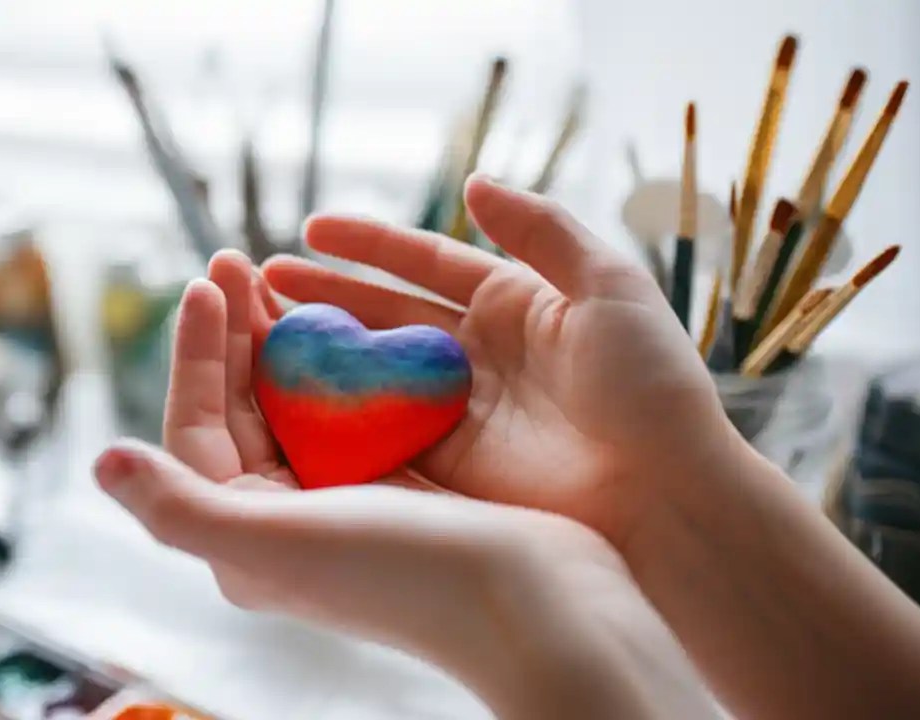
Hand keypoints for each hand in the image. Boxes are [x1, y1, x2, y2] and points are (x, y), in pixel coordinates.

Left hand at [94, 256, 713, 716]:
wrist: (538, 610)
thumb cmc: (405, 577)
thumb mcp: (275, 542)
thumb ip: (179, 507)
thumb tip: (101, 460)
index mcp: (245, 537)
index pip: (197, 428)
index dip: (194, 354)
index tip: (204, 283)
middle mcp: (285, 522)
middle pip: (241, 409)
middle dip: (231, 334)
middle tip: (229, 258)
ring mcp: (342, 503)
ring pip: (295, 402)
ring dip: (280, 338)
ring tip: (274, 273)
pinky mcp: (396, 487)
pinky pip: (350, 409)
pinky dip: (340, 361)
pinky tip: (345, 320)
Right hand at [262, 175, 740, 543]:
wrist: (667, 497)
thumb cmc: (649, 385)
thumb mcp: (607, 285)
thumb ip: (541, 227)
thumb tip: (473, 182)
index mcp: (514, 305)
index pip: (425, 263)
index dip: (367, 245)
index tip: (308, 229)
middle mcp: (475, 355)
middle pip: (382, 314)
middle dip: (321, 295)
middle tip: (257, 279)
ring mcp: (455, 412)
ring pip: (369, 370)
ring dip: (315, 349)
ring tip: (252, 326)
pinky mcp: (444, 466)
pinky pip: (375, 431)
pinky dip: (330, 412)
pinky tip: (283, 394)